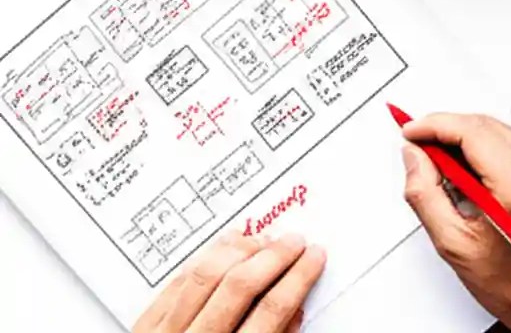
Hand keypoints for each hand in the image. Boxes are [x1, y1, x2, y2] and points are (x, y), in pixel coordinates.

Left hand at [133, 230, 326, 332]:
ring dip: (240, 250)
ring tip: (263, 241)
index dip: (298, 278)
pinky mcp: (143, 328)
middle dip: (274, 257)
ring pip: (205, 275)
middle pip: (239, 287)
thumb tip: (295, 306)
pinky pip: (177, 280)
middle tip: (294, 242)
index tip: (314, 258)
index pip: (272, 312)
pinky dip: (205, 259)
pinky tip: (226, 248)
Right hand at [401, 114, 510, 332]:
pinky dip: (491, 152)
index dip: (434, 125)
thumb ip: (426, 195)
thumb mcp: (457, 245)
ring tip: (446, 170)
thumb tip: (416, 159)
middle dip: (447, 130)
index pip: (471, 130)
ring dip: (469, 140)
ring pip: (503, 132)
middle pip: (486, 125)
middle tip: (420, 148)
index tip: (412, 131)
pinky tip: (476, 177)